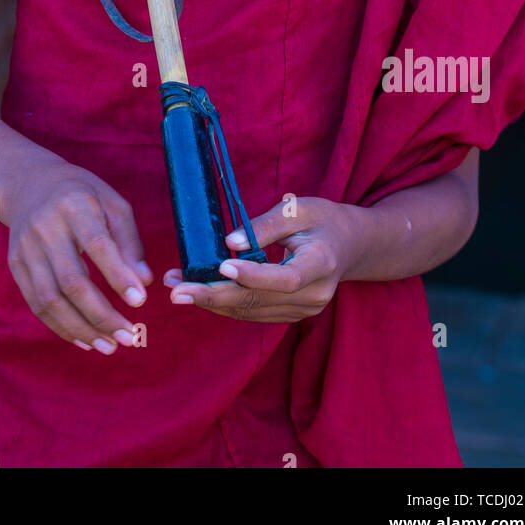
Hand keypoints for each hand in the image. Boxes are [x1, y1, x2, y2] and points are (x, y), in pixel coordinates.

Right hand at [3, 151, 153, 353]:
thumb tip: (144, 282)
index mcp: (73, 204)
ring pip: (50, 299)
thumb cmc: (81, 193)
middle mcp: (44, 227)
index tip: (140, 301)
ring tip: (109, 345)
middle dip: (101, 314)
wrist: (28, 183)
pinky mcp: (15, 265)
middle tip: (128, 336)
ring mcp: (25, 248)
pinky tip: (84, 339)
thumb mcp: (111, 202)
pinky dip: (60, 326)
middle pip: (71, 280)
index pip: (96, 244)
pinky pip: (36, 303)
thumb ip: (128, 241)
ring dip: (81, 328)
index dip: (117, 275)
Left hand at [163, 195, 364, 322]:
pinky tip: (198, 292)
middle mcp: (314, 295)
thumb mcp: (299, 209)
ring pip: (251, 311)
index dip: (253, 276)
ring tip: (176, 287)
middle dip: (213, 296)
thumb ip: (265, 226)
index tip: (221, 266)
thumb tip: (229, 244)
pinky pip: (253, 313)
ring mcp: (303, 310)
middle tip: (176, 290)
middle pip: (259, 301)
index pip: (286, 277)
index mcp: (322, 263)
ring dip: (211, 301)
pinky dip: (223, 304)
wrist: (349, 246)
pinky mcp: (290, 314)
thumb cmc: (322, 220)